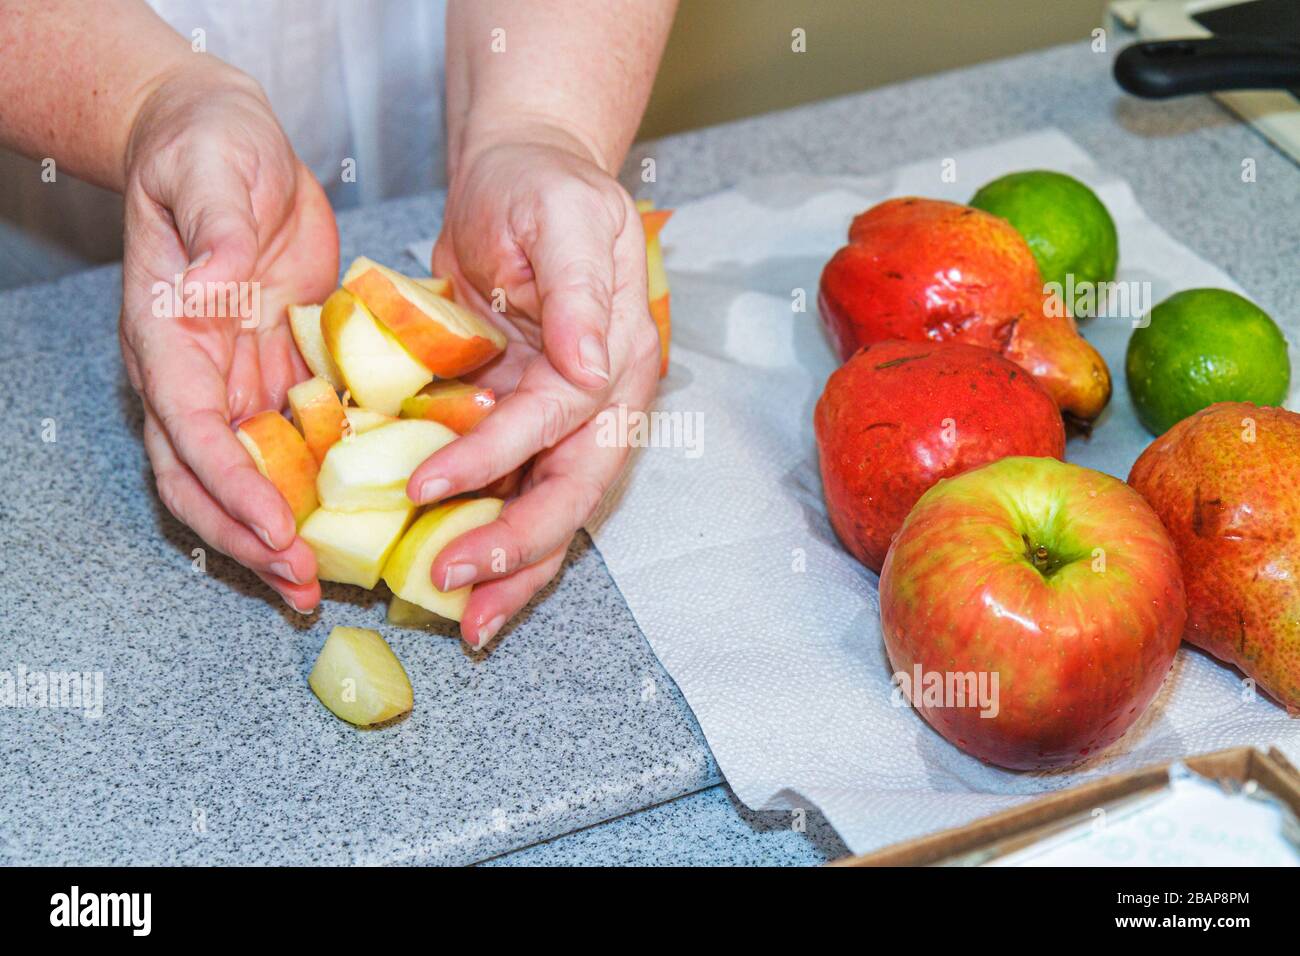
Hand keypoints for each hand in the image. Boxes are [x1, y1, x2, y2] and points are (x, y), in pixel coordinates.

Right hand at [119, 66, 338, 611]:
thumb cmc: (208, 147)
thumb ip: (213, 229)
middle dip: (248, 539)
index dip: (231, 487)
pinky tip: (360, 518)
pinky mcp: (281, 371)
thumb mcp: (211, 171)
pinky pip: (296, 444)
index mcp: (170, 335)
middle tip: (299, 587)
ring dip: (281, 533)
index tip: (274, 530)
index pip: (193, 429)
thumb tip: (210, 288)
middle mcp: (198, 372)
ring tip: (320, 585)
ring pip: (252, 477)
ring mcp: (238, 378)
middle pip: (209, 479)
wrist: (228, 140)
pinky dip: (319, 488)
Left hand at [409, 129, 661, 647]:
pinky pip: (513, 492)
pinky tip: (451, 576)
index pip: (560, 421)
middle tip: (455, 591)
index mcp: (618, 356)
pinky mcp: (526, 423)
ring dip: (513, 569)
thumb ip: (579, 289)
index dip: (496, 458)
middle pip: (572, 493)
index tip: (427, 485)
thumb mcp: (563, 217)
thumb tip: (593, 365)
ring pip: (551, 510)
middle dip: (518, 549)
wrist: (520, 178)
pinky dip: (487, 534)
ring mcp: (566, 420)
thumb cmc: (540, 188)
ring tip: (469, 625)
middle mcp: (601, 402)